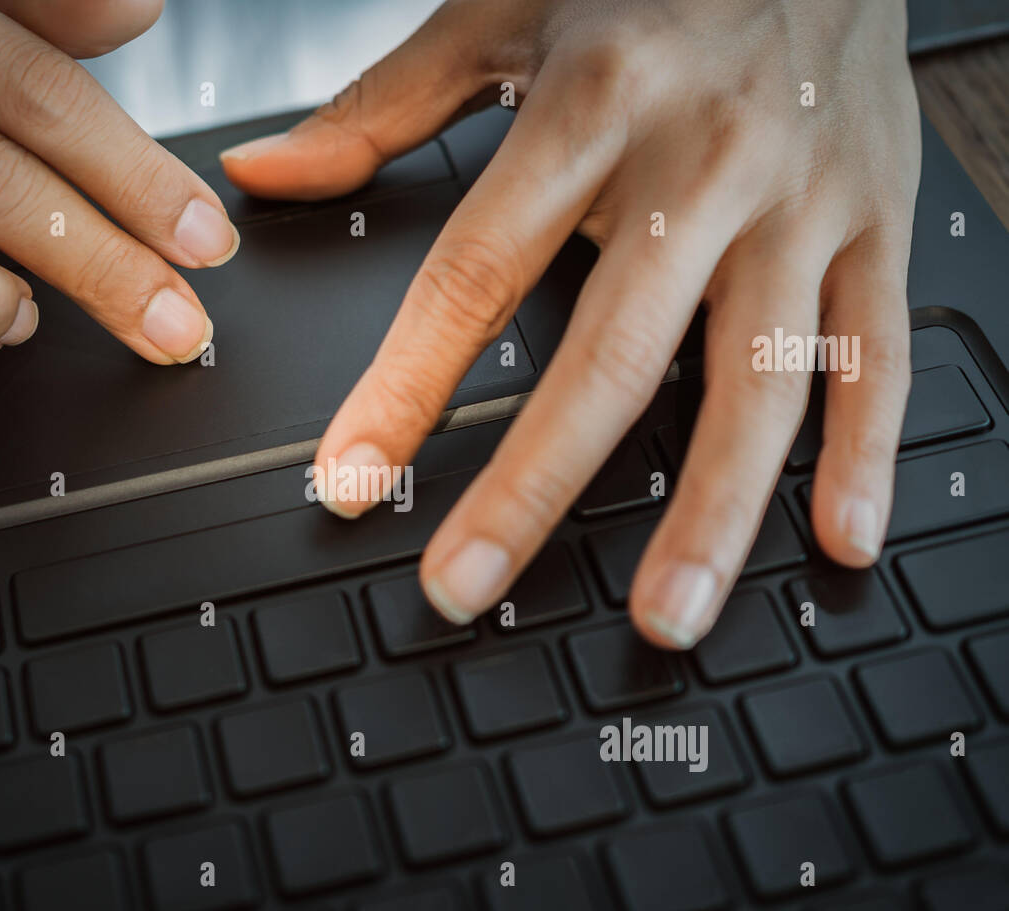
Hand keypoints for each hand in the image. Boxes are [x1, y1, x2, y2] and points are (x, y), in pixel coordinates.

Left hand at [221, 0, 919, 648]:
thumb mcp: (503, 12)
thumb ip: (383, 108)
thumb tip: (268, 176)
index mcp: (593, 105)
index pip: (475, 275)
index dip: (405, 389)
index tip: (352, 479)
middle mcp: (701, 163)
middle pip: (609, 358)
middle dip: (531, 489)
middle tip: (466, 586)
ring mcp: (801, 203)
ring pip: (756, 380)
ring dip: (710, 514)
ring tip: (664, 614)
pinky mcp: (878, 224)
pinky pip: (876, 350)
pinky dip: (865, 449)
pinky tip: (837, 539)